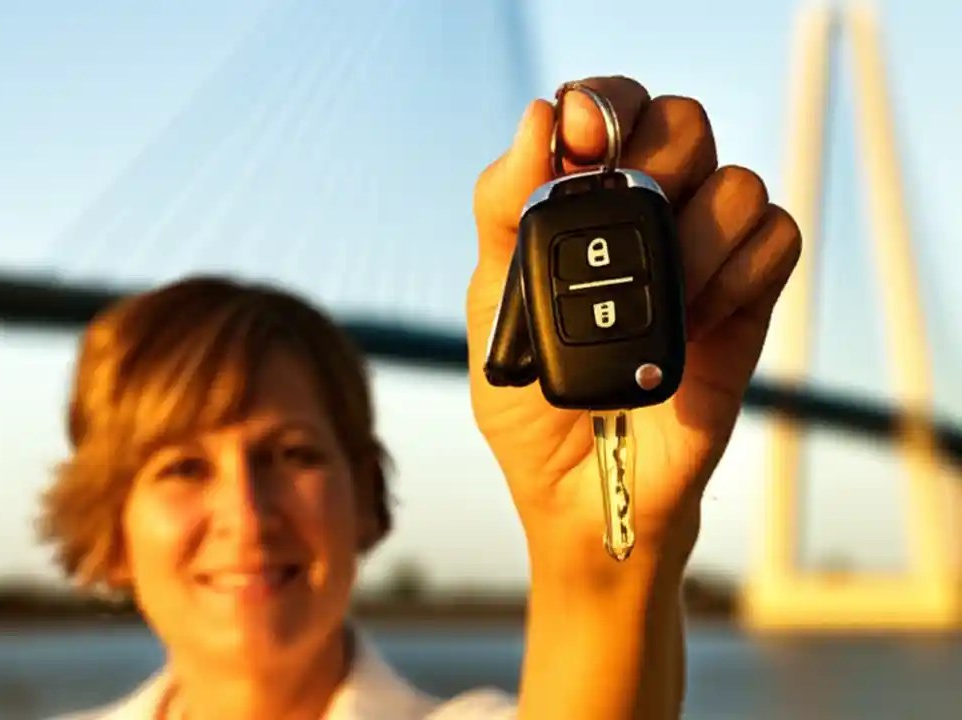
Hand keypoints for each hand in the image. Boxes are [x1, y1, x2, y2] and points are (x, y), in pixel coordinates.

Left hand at [467, 76, 801, 573]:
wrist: (583, 501)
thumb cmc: (530, 411)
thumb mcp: (493, 308)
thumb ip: (506, 212)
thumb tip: (542, 121)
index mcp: (580, 209)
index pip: (609, 111)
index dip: (605, 105)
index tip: (588, 140)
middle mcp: (646, 220)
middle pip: (683, 123)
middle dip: (653, 163)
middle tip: (627, 218)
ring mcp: (702, 260)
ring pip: (735, 183)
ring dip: (692, 243)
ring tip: (660, 306)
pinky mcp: (748, 304)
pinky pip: (776, 238)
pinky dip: (741, 273)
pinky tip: (701, 322)